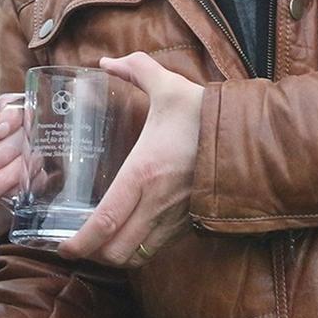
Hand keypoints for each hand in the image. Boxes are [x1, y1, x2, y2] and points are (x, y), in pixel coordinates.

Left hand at [0, 97, 27, 260]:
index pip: (13, 108)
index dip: (12, 115)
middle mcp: (6, 146)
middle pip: (26, 133)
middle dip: (3, 152)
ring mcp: (18, 169)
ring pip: (33, 158)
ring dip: (8, 173)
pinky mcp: (26, 194)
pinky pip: (36, 183)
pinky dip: (16, 188)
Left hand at [57, 52, 202, 267]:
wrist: (254, 138)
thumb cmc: (206, 115)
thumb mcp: (169, 86)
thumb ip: (136, 69)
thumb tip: (106, 61)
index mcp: (143, 174)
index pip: (105, 221)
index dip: (80, 242)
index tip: (62, 248)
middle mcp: (156, 203)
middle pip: (116, 250)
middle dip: (93, 254)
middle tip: (76, 243)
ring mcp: (175, 218)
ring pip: (137, 255)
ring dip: (116, 255)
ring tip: (100, 242)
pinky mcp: (190, 223)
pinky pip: (157, 247)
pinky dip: (139, 248)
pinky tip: (130, 232)